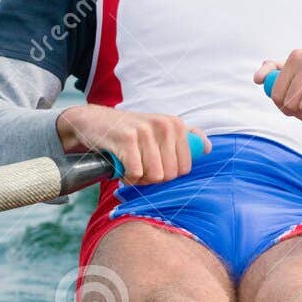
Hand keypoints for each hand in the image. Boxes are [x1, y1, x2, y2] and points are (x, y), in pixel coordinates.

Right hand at [57, 105, 209, 184]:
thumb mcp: (158, 130)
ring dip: (138, 178)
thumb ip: (184, 138)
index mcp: (175, 125)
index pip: (184, 169)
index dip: (166, 174)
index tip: (153, 165)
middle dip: (152, 177)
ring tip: (129, 164)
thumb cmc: (128, 132)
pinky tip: (120, 164)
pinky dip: (126, 176)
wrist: (92, 123)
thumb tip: (209, 147)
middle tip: (138, 165)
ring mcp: (146, 131)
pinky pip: (135, 173)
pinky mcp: (127, 139)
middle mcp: (164, 125)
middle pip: (169, 175)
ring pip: (154, 176)